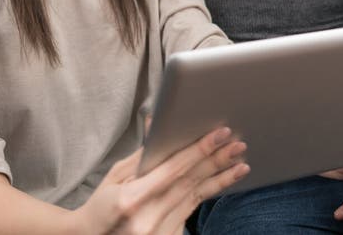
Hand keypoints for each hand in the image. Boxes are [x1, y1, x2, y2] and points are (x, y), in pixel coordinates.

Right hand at [74, 127, 248, 234]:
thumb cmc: (101, 207)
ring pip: (195, 199)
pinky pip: (191, 212)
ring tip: (241, 163)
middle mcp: (147, 220)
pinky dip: (207, 195)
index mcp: (131, 200)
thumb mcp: (115, 178)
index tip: (220, 133)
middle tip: (238, 143)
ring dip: (220, 179)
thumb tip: (158, 123)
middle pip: (189, 183)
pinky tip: (223, 182)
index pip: (173, 170)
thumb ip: (141, 154)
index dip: (199, 150)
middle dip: (216, 161)